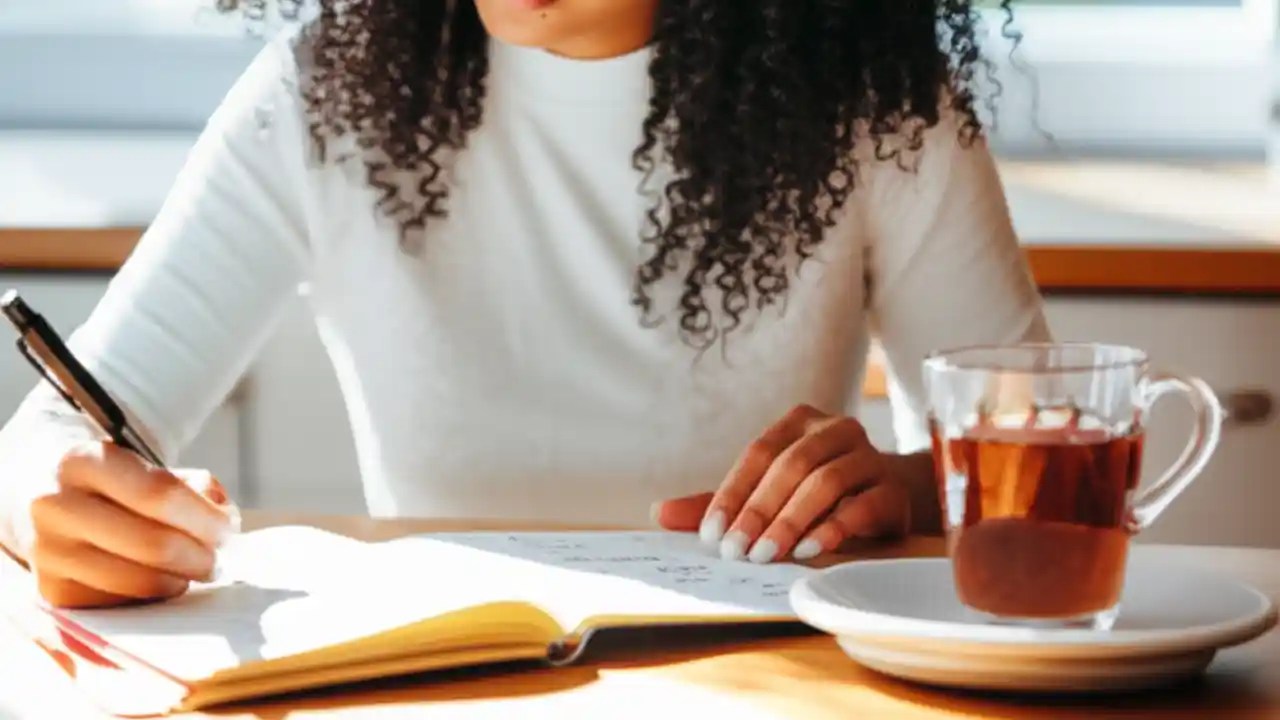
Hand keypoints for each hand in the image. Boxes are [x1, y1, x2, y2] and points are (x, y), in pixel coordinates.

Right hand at [25, 441, 237, 607]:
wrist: (39, 495)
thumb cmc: (113, 483)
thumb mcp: (146, 465)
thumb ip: (193, 486)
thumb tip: (224, 518)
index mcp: (84, 461)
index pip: (158, 493)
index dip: (204, 517)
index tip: (228, 529)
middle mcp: (56, 505)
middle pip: (152, 543)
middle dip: (200, 556)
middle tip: (218, 560)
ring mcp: (48, 552)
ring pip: (137, 580)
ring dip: (181, 580)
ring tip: (196, 569)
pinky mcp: (51, 591)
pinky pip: (120, 604)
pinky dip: (152, 597)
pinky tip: (163, 581)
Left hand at [654, 404, 913, 562]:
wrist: (889, 496)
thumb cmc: (815, 492)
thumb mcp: (764, 494)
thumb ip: (718, 503)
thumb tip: (659, 514)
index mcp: (800, 422)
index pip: (759, 452)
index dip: (732, 492)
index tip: (711, 534)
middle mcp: (836, 430)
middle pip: (792, 465)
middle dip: (759, 510)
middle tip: (737, 551)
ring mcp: (869, 458)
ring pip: (826, 482)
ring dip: (792, 520)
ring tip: (768, 554)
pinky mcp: (893, 490)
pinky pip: (863, 505)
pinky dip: (834, 528)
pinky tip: (810, 549)